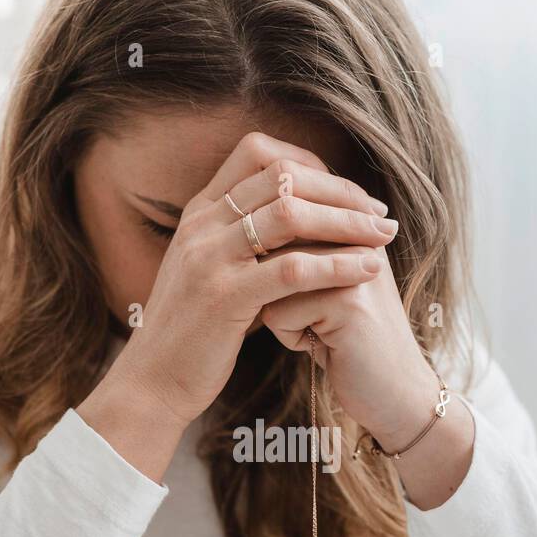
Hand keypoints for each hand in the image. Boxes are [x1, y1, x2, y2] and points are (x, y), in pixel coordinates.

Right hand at [108, 131, 395, 427]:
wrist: (153, 383)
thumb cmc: (194, 335)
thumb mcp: (212, 274)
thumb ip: (245, 244)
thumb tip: (299, 223)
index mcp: (199, 213)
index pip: (257, 153)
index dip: (309, 162)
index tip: (347, 191)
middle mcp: (201, 226)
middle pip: (282, 177)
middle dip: (340, 190)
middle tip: (380, 211)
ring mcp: (209, 259)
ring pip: (290, 215)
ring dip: (346, 221)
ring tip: (383, 235)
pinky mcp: (223, 298)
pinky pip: (292, 269)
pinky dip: (337, 265)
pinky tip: (368, 270)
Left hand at [259, 223, 475, 509]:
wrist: (396, 393)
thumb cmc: (349, 342)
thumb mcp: (322, 286)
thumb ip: (295, 250)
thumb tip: (241, 225)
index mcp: (350, 221)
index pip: (278, 223)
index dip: (281, 270)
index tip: (319, 295)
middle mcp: (355, 232)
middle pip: (270, 248)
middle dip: (278, 291)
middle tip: (322, 317)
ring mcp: (353, 263)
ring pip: (267, 279)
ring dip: (284, 315)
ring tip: (325, 330)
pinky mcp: (346, 299)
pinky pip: (275, 312)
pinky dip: (291, 337)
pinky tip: (328, 345)